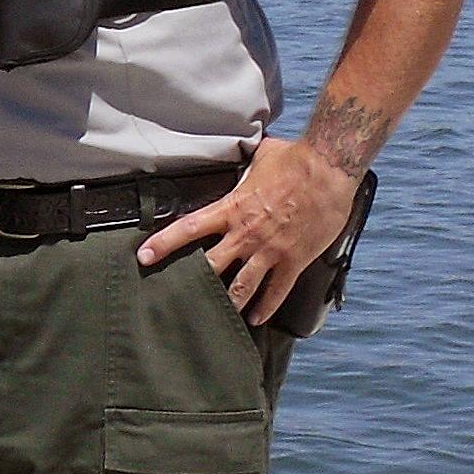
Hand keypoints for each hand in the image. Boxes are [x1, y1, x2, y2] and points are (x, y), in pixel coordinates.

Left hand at [136, 136, 361, 325]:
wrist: (329, 171)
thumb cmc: (294, 159)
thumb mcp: (258, 158)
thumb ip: (242, 168)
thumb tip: (235, 156)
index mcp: (232, 208)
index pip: (188, 228)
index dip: (164, 243)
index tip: (144, 256)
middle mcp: (246, 234)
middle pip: (211, 264)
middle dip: (192, 281)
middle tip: (177, 296)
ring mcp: (270, 250)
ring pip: (242, 286)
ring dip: (229, 302)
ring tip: (218, 316)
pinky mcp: (294, 260)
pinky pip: (277, 290)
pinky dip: (266, 306)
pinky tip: (257, 318)